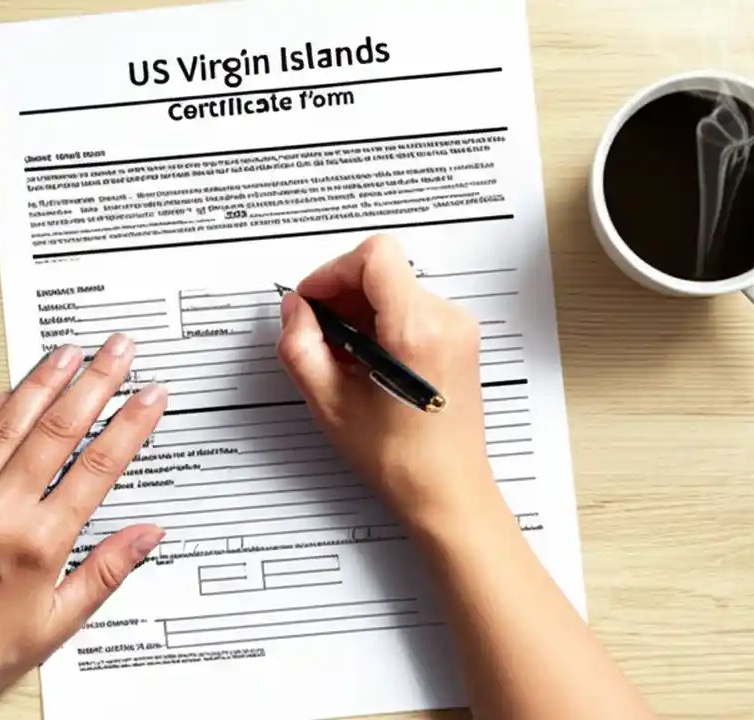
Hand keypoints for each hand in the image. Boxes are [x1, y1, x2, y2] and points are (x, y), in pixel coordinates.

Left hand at [0, 335, 166, 718]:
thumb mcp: (60, 621)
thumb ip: (107, 570)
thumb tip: (148, 534)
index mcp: (39, 544)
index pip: (99, 466)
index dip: (130, 423)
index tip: (150, 396)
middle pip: (60, 429)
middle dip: (96, 382)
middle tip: (117, 350)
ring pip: (8, 424)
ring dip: (42, 382)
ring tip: (68, 352)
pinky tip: (3, 392)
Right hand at [276, 235, 493, 533]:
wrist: (447, 491)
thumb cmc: (400, 460)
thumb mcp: (329, 403)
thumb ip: (300, 346)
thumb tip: (295, 309)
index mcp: (417, 330)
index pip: (374, 256)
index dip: (332, 272)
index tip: (312, 301)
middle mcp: (446, 320)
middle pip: (382, 271)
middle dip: (342, 296)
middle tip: (318, 335)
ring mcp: (458, 328)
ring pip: (394, 289)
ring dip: (359, 312)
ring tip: (343, 359)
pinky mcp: (458, 338)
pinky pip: (410, 308)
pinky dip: (380, 324)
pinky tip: (366, 363)